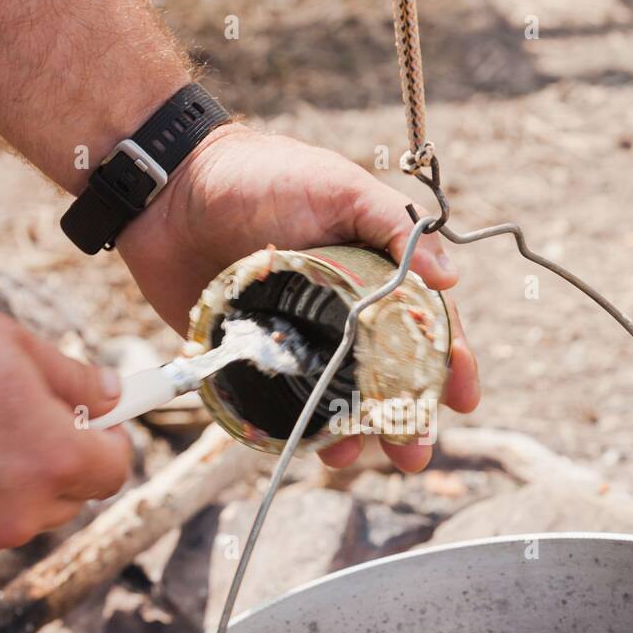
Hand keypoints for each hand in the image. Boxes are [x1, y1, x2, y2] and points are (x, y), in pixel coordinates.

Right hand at [0, 299, 131, 572]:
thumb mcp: (5, 342)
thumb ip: (74, 379)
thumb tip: (115, 395)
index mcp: (53, 457)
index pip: (114, 469)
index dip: (109, 441)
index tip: (97, 425)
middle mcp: (21, 512)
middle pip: (69, 496)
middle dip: (56, 460)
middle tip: (13, 416)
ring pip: (20, 516)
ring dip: (9, 485)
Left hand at [115, 124, 480, 471]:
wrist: (169, 189)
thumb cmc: (259, 174)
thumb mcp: (338, 187)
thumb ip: (394, 227)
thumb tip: (450, 280)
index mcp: (370, 274)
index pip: (422, 325)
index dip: (449, 362)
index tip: (463, 398)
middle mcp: (338, 313)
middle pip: (385, 377)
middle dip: (405, 418)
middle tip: (415, 455)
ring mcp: (294, 339)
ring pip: (335, 399)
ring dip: (353, 434)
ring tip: (358, 457)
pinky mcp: (247, 357)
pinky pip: (277, 404)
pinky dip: (294, 429)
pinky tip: (308, 446)